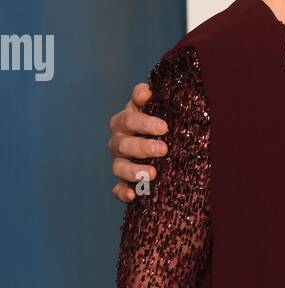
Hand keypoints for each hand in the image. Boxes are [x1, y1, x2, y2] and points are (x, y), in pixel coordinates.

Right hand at [108, 83, 168, 202]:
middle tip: (164, 149)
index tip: (163, 126)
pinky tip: (133, 196)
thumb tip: (151, 91)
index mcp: (128, 119)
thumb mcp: (164, 109)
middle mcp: (120, 139)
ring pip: (119, 167)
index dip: (144, 120)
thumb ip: (160, 99)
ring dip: (134, 170)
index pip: (130, 115)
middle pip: (125, 142)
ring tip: (152, 174)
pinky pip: (117, 188)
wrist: (164, 146)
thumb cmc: (163, 124)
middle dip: (144, 146)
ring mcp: (119, 161)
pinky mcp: (122, 181)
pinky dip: (122, 192)